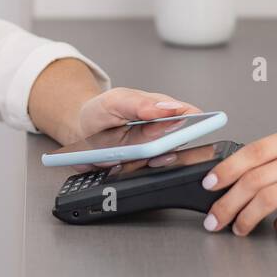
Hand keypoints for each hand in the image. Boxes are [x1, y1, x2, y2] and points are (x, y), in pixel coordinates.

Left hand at [66, 88, 201, 171]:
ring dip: (147, 162)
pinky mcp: (139, 170)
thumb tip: (168, 108)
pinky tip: (119, 165)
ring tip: (131, 156)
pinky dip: (131, 172)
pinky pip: (143, 175)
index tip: (188, 127)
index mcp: (162, 111)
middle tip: (152, 149)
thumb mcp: (116, 101)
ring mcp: (151, 153)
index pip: (189, 116)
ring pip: (161, 164)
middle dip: (166, 149)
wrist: (80, 131)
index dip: (196, 123)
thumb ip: (140, 104)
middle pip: (178, 145)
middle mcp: (161, 134)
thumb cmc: (101, 111)